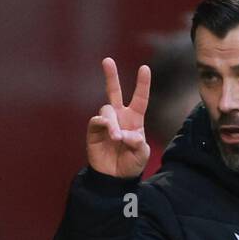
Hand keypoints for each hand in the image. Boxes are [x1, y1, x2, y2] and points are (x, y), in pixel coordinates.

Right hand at [86, 57, 150, 178]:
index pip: (140, 99)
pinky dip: (104, 125)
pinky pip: (97, 121)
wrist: (115, 178)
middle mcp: (119, 117)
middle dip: (111, 76)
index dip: (142, 84)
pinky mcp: (94, 131)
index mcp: (134, 120)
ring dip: (113, 123)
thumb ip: (138, 143)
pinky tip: (109, 133)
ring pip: (107, 111)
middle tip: (107, 60)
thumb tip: (125, 134)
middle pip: (114, 92)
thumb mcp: (142, 155)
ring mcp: (106, 123)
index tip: (144, 68)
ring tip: (117, 138)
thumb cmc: (131, 165)